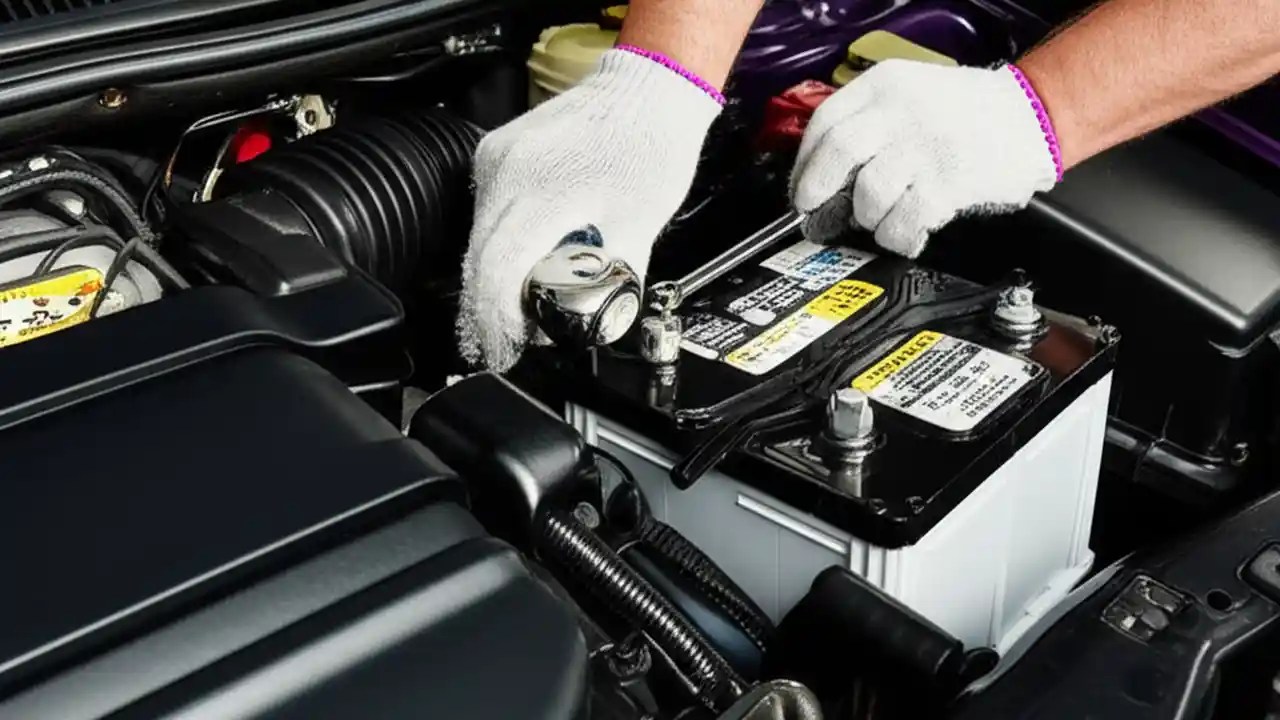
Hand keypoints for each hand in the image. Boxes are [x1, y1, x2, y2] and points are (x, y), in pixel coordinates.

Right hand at [458, 49, 721, 371]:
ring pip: (476, 237)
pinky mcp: (495, 154)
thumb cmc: (651, 148)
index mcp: (542, 191)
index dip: (498, 319)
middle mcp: (507, 172)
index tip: (506, 347)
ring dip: (488, 279)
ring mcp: (496, 159)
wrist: (648, 91)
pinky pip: (484, 212)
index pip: (498, 270)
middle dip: (486, 310)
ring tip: (509, 314)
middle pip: (478, 259)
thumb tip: (589, 321)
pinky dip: (495, 243)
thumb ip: (610, 280)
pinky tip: (514, 265)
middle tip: (501, 344)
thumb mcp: (640, 230)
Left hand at [790, 60, 1060, 256]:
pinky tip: (906, 234)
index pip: (826, 122)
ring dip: (867, 218)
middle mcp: (902, 111)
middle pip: (838, 154)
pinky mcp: (948, 182)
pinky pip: (902, 222)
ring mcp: (926, 146)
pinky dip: (897, 237)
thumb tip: (821, 175)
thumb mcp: (910, 95)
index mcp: (886, 85)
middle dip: (819, 192)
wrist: (1034, 115)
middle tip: (819, 214)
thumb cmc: (968, 113)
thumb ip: (868, 123)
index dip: (805, 163)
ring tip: (881, 219)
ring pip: (868, 194)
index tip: (802, 189)